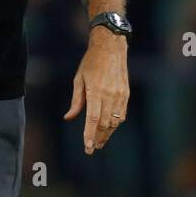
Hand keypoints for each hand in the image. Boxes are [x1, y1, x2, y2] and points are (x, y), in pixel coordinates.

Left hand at [63, 27, 129, 153]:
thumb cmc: (91, 62)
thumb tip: (69, 118)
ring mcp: (120, 95)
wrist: (111, 47)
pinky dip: (115, 124)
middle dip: (98, 138)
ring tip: (99, 142)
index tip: (87, 147)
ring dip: (107, 134)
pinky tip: (109, 128)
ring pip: (114, 121)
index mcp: (95, 91)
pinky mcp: (126, 94)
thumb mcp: (78, 79)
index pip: (93, 119)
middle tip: (92, 148)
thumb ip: (76, 101)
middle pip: (104, 124)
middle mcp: (110, 95)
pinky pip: (122, 114)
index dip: (90, 135)